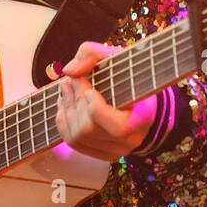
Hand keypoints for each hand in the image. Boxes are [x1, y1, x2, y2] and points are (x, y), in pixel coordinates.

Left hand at [54, 41, 157, 161]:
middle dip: (74, 102)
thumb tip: (69, 70)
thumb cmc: (128, 75)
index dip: (95, 108)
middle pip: (89, 129)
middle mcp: (131, 139)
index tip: (90, 89)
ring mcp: (116, 149)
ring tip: (65, 89)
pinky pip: (73, 143)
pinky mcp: (103, 153)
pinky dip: (63, 122)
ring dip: (66, 110)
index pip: (117, 127)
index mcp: (143, 117)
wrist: (139, 95)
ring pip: (77, 137)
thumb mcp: (116, 57)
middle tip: (69, 81)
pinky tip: (64, 104)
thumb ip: (92, 53)